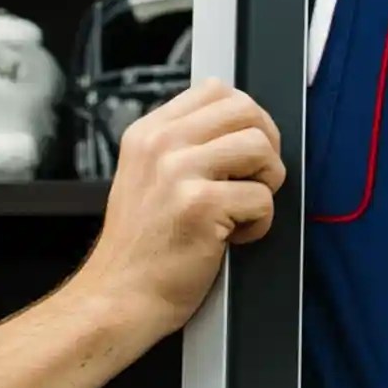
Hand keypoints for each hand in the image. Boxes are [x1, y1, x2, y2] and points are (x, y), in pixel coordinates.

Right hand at [81, 79, 286, 334]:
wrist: (119, 297)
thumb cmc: (144, 246)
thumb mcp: (149, 176)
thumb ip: (186, 145)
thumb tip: (245, 126)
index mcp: (150, 132)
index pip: (217, 89)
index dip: (247, 118)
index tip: (247, 152)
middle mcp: (161, 145)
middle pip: (246, 110)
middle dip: (267, 146)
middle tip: (256, 179)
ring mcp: (178, 172)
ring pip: (261, 149)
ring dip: (268, 183)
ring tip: (243, 209)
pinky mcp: (199, 205)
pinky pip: (263, 198)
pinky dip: (260, 224)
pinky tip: (233, 238)